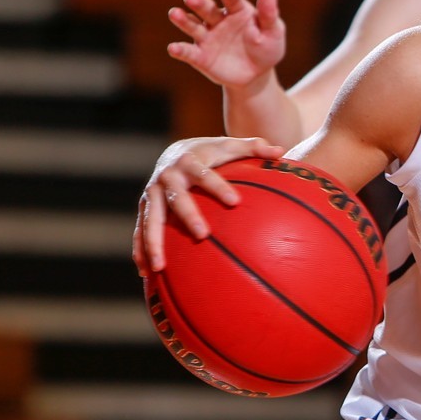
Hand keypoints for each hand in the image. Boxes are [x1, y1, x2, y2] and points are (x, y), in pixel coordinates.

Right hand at [134, 136, 286, 274]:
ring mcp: (152, 194)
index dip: (218, 186)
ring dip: (153, 242)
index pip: (205, 173)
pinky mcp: (145, 208)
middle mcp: (167, 177)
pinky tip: (146, 273)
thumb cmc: (211, 153)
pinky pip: (140, 231)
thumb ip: (254, 147)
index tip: (236, 201)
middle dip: (188, 215)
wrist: (175, 152)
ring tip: (160, 267)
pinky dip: (141, 250)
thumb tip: (281, 151)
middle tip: (202, 234)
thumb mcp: (230, 146)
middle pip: (177, 197)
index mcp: (189, 161)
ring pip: (151, 219)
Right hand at [166, 0, 286, 90]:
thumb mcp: (273, 32)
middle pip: (207, 9)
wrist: (256, 74)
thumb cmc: (266, 48)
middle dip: (199, 3)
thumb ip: (269, 14)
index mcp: (237, 10)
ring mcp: (207, 37)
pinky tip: (173, 48)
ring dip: (183, 20)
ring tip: (174, 13)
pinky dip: (180, 50)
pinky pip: (188, 52)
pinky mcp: (200, 57)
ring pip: (193, 26)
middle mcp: (218, 20)